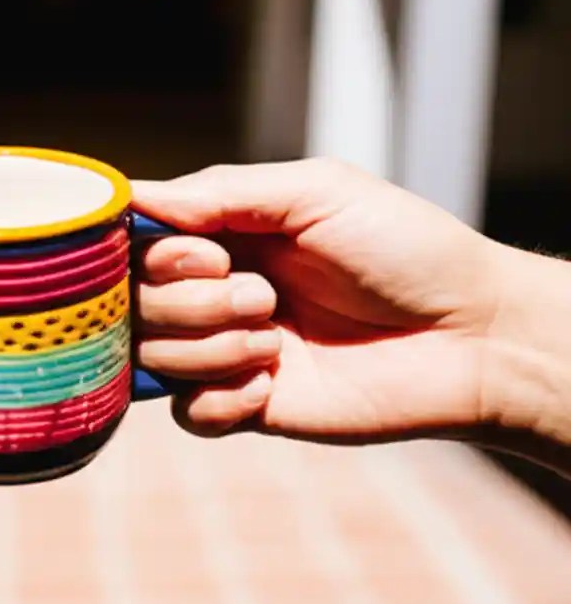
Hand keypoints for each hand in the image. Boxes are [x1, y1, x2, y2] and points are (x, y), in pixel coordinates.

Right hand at [130, 158, 522, 444]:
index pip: (139, 243)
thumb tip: (132, 196)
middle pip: (135, 302)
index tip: (211, 255)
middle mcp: (215, 290)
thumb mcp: (316, 191)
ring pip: (155, 355)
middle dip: (195, 302)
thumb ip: (222, 191)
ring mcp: (227, 350)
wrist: (471, 337)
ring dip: (214, 346)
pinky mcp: (246, 407)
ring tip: (277, 339)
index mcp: (226, 234)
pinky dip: (221, 399)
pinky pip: (188, 412)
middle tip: (265, 296)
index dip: (156, 253)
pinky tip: (272, 385)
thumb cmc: (406, 249)